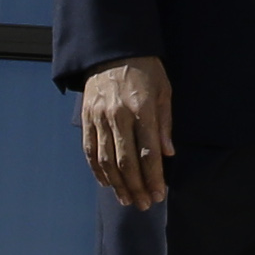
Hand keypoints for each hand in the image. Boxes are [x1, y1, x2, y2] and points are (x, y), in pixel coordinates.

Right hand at [78, 57, 174, 208]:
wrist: (112, 50)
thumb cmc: (145, 70)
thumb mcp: (164, 90)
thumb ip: (165, 123)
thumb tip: (168, 154)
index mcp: (141, 108)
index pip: (148, 152)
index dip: (154, 177)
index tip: (159, 195)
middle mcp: (118, 115)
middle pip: (126, 162)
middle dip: (136, 187)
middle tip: (144, 204)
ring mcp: (99, 117)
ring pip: (106, 160)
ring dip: (117, 185)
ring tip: (127, 200)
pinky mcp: (86, 118)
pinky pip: (90, 150)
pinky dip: (98, 170)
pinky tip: (107, 183)